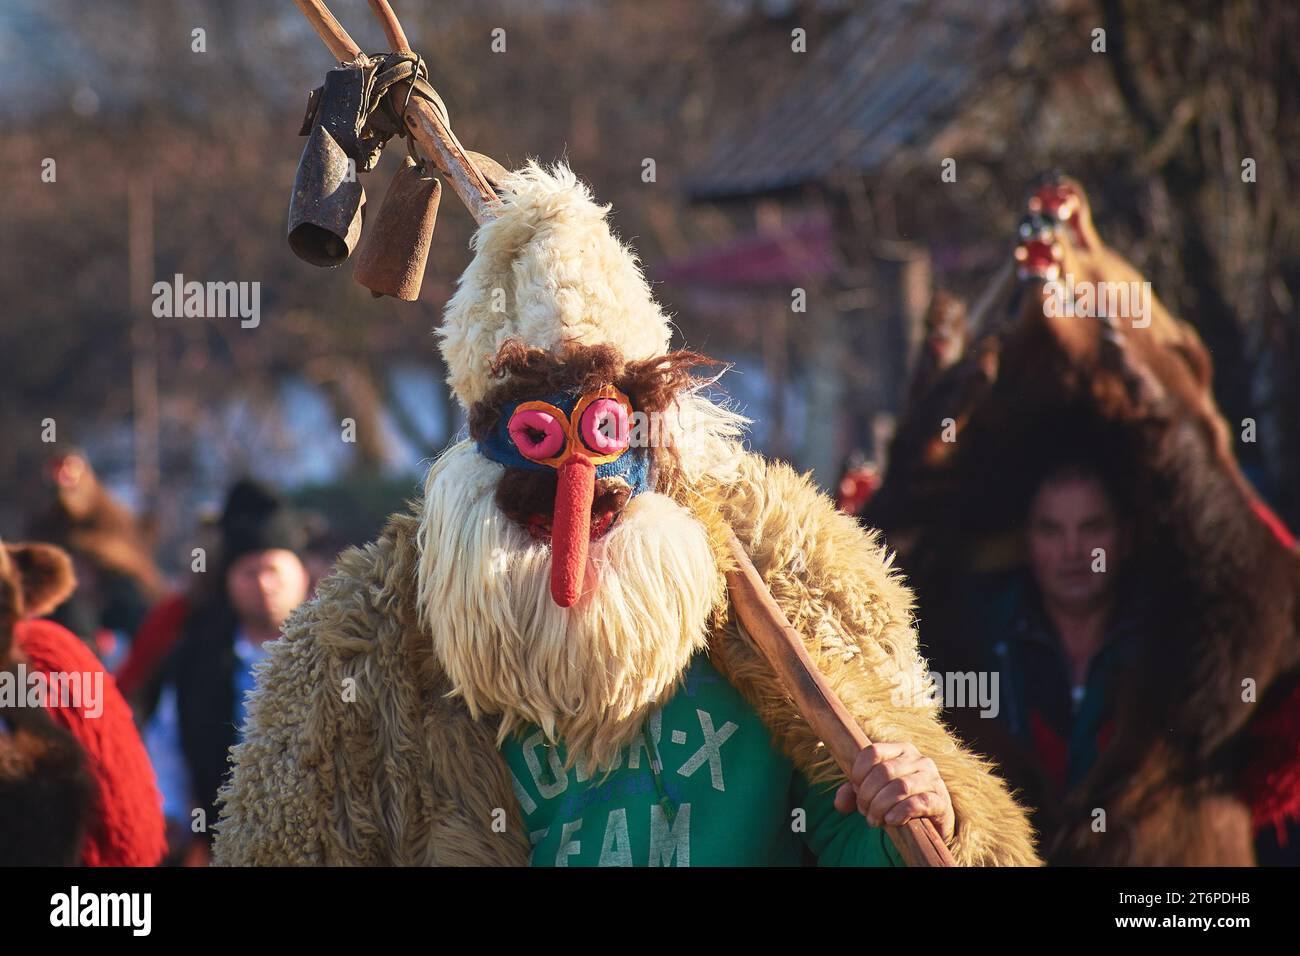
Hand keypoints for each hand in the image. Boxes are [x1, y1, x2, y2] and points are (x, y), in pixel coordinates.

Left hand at [833, 742, 954, 841]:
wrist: (931, 822)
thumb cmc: (898, 801)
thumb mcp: (873, 793)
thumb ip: (853, 793)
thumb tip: (839, 803)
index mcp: (901, 750)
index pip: (873, 751)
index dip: (858, 772)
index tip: (856, 789)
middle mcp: (919, 760)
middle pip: (883, 771)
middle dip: (867, 795)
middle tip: (864, 811)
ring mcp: (933, 779)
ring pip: (899, 787)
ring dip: (880, 806)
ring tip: (874, 820)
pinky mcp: (941, 801)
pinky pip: (917, 803)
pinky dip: (899, 813)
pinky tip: (891, 821)